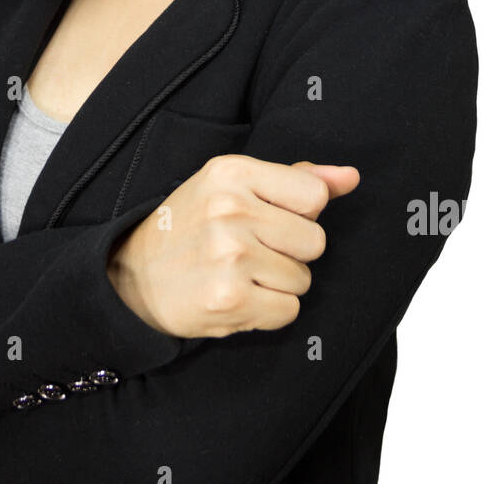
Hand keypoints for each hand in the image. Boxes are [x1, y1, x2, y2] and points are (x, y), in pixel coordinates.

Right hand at [106, 156, 359, 338]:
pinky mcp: (229, 298)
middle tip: (249, 252)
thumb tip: (351, 177)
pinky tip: (237, 298)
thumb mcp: (233, 187)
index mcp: (231, 171)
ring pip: (303, 279)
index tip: (267, 219)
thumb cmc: (192, 227)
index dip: (300, 214)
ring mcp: (229, 254)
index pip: (314, 196)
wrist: (131, 276)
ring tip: (238, 275)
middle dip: (290, 253)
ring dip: (278, 285)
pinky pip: (288, 311)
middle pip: (315, 241)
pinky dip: (268, 312)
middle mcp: (230, 208)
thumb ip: (295, 180)